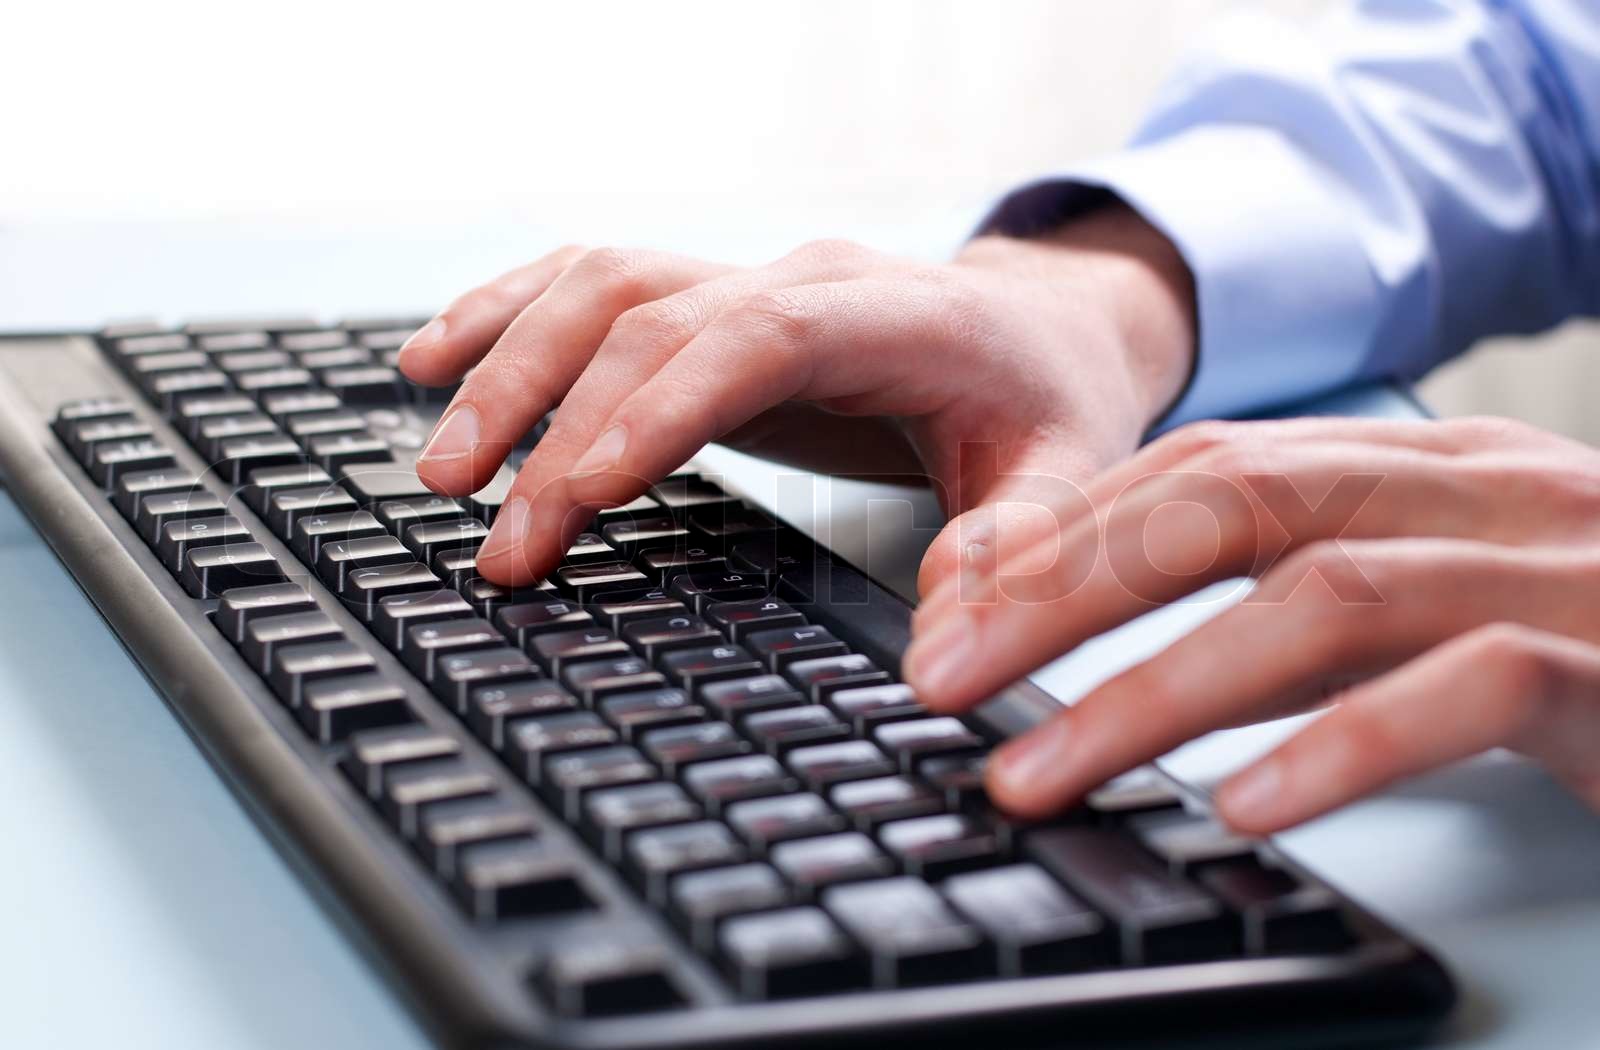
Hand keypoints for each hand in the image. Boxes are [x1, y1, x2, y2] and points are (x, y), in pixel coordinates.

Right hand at [395, 204, 1195, 590]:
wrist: (1043, 327)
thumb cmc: (1051, 404)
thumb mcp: (1071, 475)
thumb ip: (1015, 552)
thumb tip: (942, 660)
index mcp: (895, 314)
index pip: (755, 338)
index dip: (660, 407)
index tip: (581, 491)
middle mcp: (803, 280)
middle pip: (648, 316)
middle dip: (557, 422)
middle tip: (498, 538)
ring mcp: (747, 279)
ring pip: (598, 287)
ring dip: (507, 364)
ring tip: (440, 469)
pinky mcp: (710, 304)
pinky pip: (590, 284)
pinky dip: (506, 314)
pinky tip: (435, 358)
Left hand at [906, 416, 1599, 829]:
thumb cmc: (1594, 650)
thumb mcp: (1425, 606)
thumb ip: (1294, 610)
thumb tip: (1112, 663)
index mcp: (1414, 464)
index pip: (1196, 472)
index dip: (1059, 539)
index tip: (948, 617)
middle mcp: (1477, 490)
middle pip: (1228, 508)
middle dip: (1063, 597)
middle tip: (944, 684)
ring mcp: (1555, 568)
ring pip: (1321, 597)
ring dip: (1156, 690)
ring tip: (1039, 773)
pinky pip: (1467, 688)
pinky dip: (1341, 746)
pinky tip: (1241, 808)